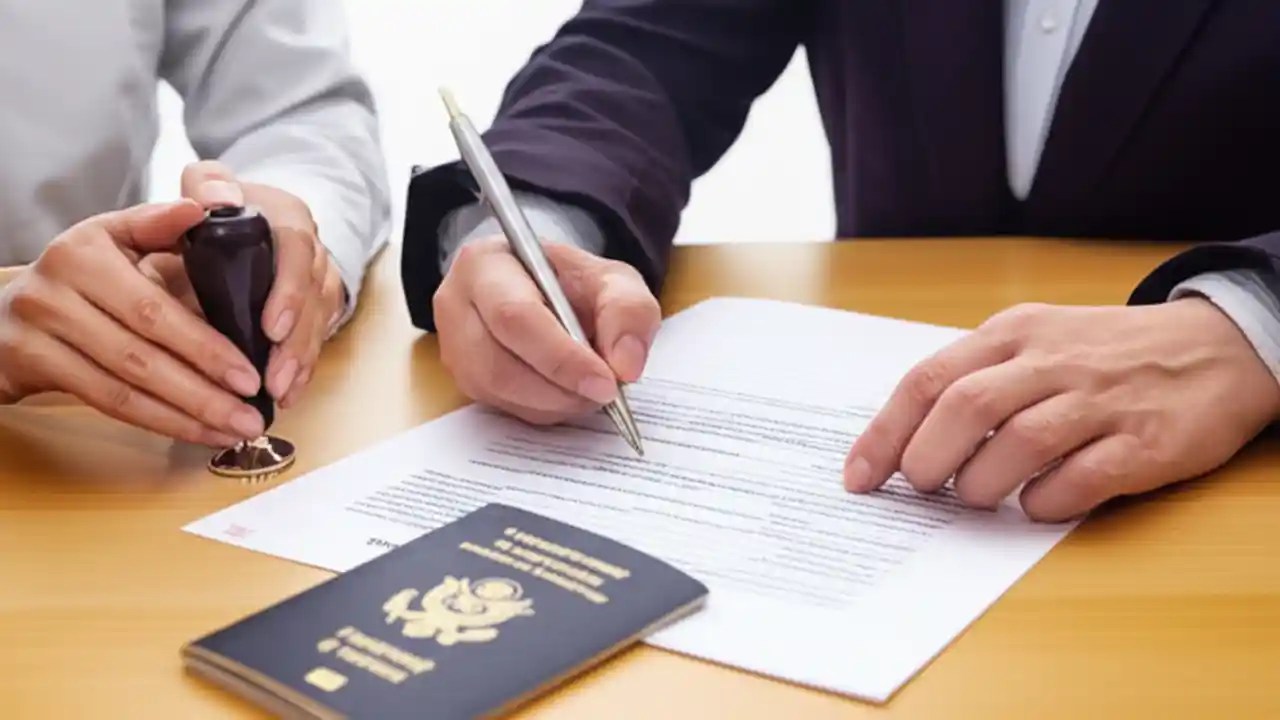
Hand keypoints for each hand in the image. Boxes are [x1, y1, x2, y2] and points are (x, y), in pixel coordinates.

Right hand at [0, 200, 264, 445]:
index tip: (249, 374)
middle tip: (250, 415)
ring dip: (187, 415)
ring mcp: (37, 332)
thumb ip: (160, 225)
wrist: (4, 310)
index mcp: (84, 252)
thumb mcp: (114, 236)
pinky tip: (197, 431)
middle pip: (141, 355)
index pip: (154, 309)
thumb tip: (204, 209)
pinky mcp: (27, 366)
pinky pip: (106, 403)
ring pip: (124, 388)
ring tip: (235, 430)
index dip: (204, 346)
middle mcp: (55, 291)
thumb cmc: (79, 274)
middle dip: (204, 391)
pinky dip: (158, 422)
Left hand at [179, 161, 346, 407]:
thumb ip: (208, 186)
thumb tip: (218, 201)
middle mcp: (311, 253)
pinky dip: (303, 369)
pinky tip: (287, 394)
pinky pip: (316, 340)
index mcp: (287, 219)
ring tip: (278, 392)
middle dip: (296, 341)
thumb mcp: (210, 186)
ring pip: (319, 323)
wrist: (249, 222)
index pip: (298, 248)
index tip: (271, 326)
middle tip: (274, 375)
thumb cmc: (223, 210)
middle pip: (314, 296)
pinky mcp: (316, 310)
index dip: (288, 290)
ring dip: (300, 361)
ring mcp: (318, 283)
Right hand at [433, 236, 660, 423]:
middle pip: (499, 365)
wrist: (549, 293)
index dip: (561, 357)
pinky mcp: (464, 380)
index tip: (606, 382)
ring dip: (554, 404)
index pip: (515, 316)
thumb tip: (625, 365)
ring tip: (589, 391)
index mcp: (485, 264)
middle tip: (604, 394)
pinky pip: (502, 408)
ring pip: (499, 393)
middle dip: (560, 388)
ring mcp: (453, 347)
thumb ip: (628, 311)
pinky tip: (567, 393)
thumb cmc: (573, 283)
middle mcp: (456, 306)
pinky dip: (543, 409)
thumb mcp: (613, 280)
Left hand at [843, 299, 1279, 521]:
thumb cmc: (1104, 354)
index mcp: (1013, 333)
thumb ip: (976, 379)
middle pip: (965, 408)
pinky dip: (1045, 501)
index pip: (929, 380)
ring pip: (1018, 442)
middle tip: (923, 489)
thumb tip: (904, 442)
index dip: (884, 433)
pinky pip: (1081, 479)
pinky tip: (1034, 506)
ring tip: (976, 499)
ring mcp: (1099, 400)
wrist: (1217, 347)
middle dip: (926, 460)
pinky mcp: (1144, 442)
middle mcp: (1051, 360)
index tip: (859, 477)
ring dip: (981, 484)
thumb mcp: (1034, 341)